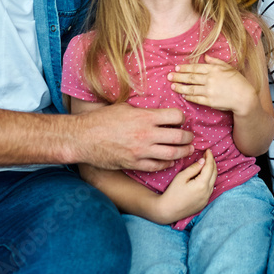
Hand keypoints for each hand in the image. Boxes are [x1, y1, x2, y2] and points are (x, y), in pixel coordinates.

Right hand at [74, 104, 193, 171]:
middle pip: (178, 137)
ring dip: (183, 152)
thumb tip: (155, 110)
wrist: (83, 138)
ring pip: (172, 154)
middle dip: (188, 137)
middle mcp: (146, 134)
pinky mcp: (134, 163)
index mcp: (145, 117)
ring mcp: (141, 151)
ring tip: (188, 150)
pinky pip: (157, 166)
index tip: (181, 120)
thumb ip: (142, 110)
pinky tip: (171, 161)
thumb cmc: (101, 120)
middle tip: (191, 137)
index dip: (181, 118)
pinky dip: (167, 164)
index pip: (175, 116)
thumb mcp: (124, 107)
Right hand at [157, 149, 217, 222]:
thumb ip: (194, 168)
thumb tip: (203, 161)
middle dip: (212, 163)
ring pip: (213, 181)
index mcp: (202, 185)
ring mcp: (206, 198)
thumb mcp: (181, 177)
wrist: (168, 210)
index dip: (209, 157)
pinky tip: (204, 176)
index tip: (208, 150)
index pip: (209, 167)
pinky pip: (210, 188)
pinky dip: (209, 180)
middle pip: (214, 174)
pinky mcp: (204, 203)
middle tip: (208, 155)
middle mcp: (207, 192)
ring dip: (211, 171)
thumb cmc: (172, 192)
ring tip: (206, 164)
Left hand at [170, 56, 256, 115]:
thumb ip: (216, 62)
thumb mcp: (228, 67)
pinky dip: (188, 97)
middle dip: (178, 77)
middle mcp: (210, 79)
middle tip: (169, 76)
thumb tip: (205, 56)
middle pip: (190, 78)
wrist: (244, 98)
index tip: (176, 67)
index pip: (195, 68)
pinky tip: (183, 95)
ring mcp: (209, 91)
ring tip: (172, 86)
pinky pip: (196, 98)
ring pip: (190, 89)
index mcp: (214, 69)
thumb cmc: (238, 81)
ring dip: (180, 87)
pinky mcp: (210, 101)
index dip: (184, 68)